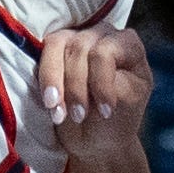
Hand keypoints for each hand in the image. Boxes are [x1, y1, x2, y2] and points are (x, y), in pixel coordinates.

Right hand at [37, 27, 152, 163]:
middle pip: (80, 49)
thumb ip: (112, 78)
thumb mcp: (127, 100)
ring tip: (59, 114)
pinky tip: (50, 103)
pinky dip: (46, 80)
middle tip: (79, 117)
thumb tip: (90, 63)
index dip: (101, 82)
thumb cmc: (117, 119)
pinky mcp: (55, 48)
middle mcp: (103, 34)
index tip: (105, 112)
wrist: (95, 138)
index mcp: (128, 44)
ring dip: (56, 83)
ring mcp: (77, 38)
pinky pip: (45, 51)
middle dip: (76, 88)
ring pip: (58, 46)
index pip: (106, 52)